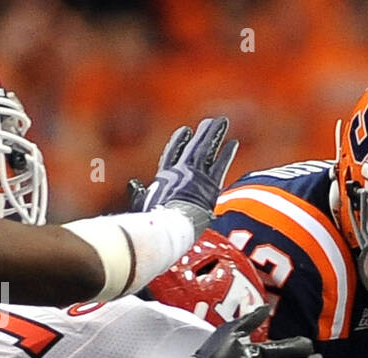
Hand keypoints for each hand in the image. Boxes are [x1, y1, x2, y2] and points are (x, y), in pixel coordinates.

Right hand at [127, 117, 238, 234]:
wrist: (171, 226)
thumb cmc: (155, 222)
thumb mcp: (143, 205)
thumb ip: (139, 193)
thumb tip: (134, 184)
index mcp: (165, 177)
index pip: (172, 154)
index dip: (179, 141)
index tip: (186, 131)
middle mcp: (181, 172)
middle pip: (193, 147)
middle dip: (202, 134)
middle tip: (210, 122)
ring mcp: (196, 176)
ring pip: (207, 150)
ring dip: (215, 135)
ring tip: (222, 122)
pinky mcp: (210, 184)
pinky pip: (220, 165)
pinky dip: (227, 153)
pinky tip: (233, 143)